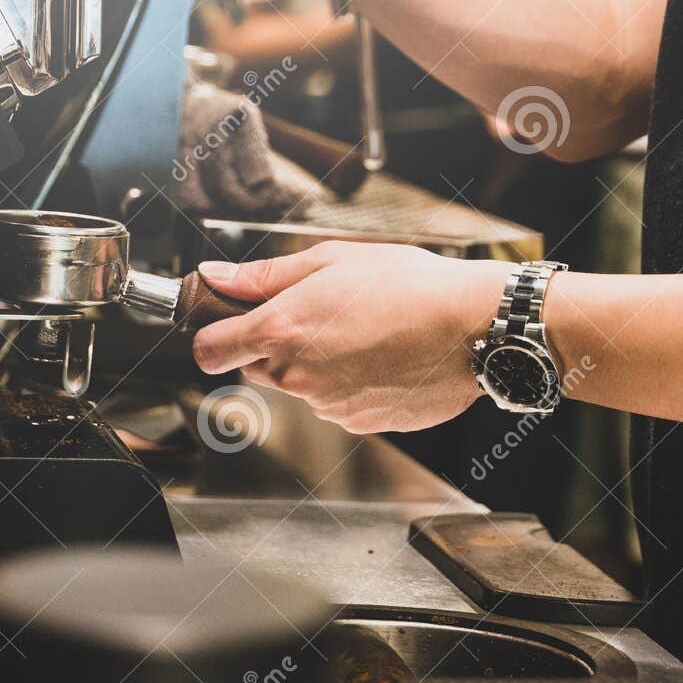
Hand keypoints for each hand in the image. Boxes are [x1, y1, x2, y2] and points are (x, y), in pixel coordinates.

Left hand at [192, 243, 511, 432]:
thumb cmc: (410, 285)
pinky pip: (338, 403)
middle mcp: (298, 375)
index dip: (213, 335)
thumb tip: (215, 276)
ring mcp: (329, 406)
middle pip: (256, 368)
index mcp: (282, 330)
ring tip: (364, 331)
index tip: (225, 325)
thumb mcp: (332, 259)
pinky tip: (382, 356)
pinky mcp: (359, 422)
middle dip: (274, 345)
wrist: (472, 327)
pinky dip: (350, 383)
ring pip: (301, 386)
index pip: (209, 351)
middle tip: (319, 314)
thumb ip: (264, 276)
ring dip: (317, 364)